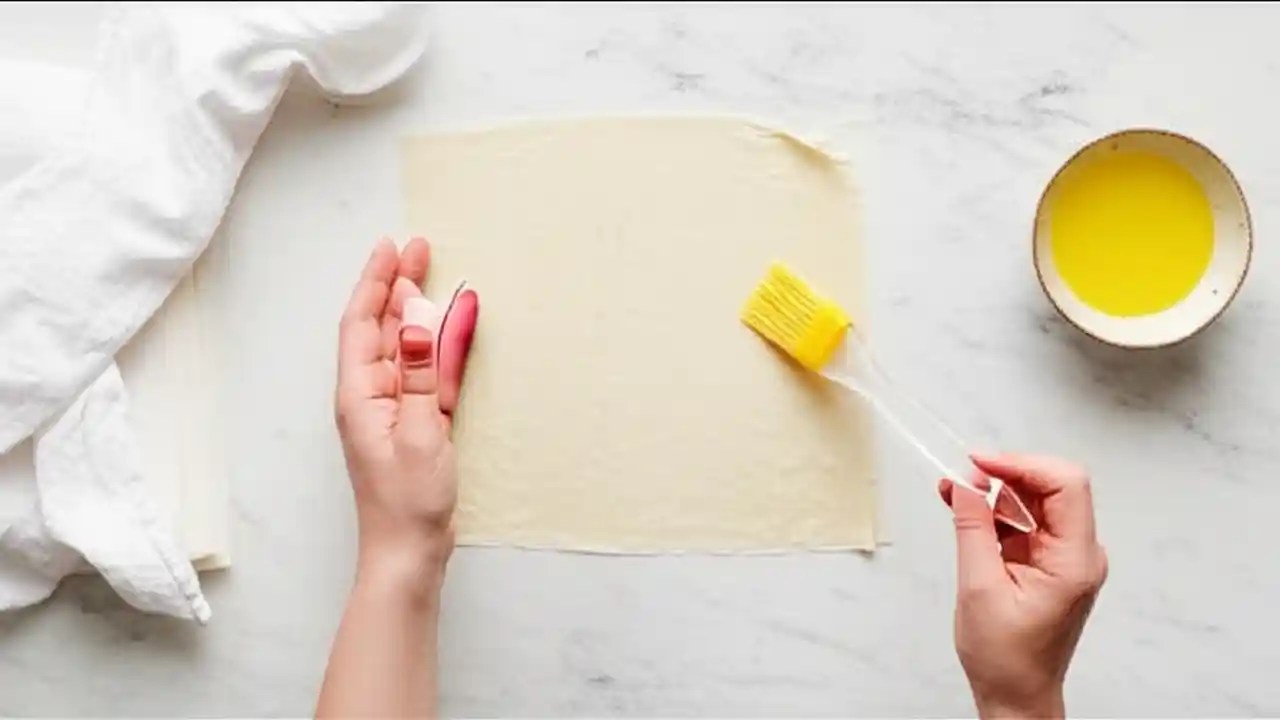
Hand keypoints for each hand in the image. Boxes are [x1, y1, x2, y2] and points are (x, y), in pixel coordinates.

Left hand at [335, 237, 478, 584]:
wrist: (409, 552)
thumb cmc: (407, 501)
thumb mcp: (420, 431)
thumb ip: (421, 372)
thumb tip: (419, 317)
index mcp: (359, 394)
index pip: (362, 324)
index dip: (375, 283)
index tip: (392, 248)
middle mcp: (371, 395)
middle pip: (382, 328)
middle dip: (397, 286)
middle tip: (420, 249)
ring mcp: (393, 409)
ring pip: (404, 347)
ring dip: (416, 311)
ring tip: (430, 274)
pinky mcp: (415, 424)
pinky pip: (425, 373)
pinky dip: (436, 347)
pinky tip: (448, 328)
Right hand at [938, 453, 1107, 719]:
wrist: (1016, 694)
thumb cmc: (1006, 658)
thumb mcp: (978, 587)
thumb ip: (972, 528)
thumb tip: (964, 485)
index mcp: (1074, 561)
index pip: (1066, 485)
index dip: (1022, 465)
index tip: (981, 463)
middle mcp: (1080, 554)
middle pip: (1053, 487)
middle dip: (1007, 475)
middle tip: (966, 479)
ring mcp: (1067, 557)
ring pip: (1038, 501)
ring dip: (998, 492)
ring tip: (956, 493)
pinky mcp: (1051, 561)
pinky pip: (1028, 522)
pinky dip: (997, 512)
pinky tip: (967, 509)